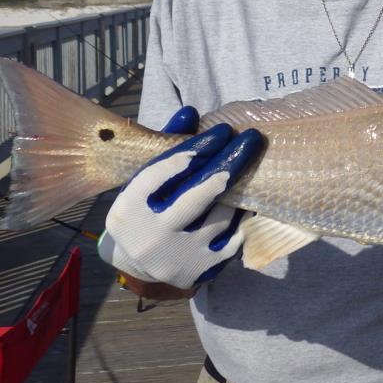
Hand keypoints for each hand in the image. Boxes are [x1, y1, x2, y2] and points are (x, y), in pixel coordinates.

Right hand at [97, 106, 264, 290]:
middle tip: (251, 138)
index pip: (164, 172)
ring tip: (252, 165)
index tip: (222, 131)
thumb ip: (166, 148)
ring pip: (221, 215)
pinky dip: (244, 216)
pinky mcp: (202, 270)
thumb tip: (190, 113)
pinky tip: (251, 197)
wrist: (137, 267)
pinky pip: (234, 237)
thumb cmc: (144, 212)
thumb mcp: (143, 182)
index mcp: (130, 208)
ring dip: (239, 188)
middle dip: (229, 162)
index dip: (196, 148)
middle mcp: (153, 235)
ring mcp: (180, 256)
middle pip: (198, 194)